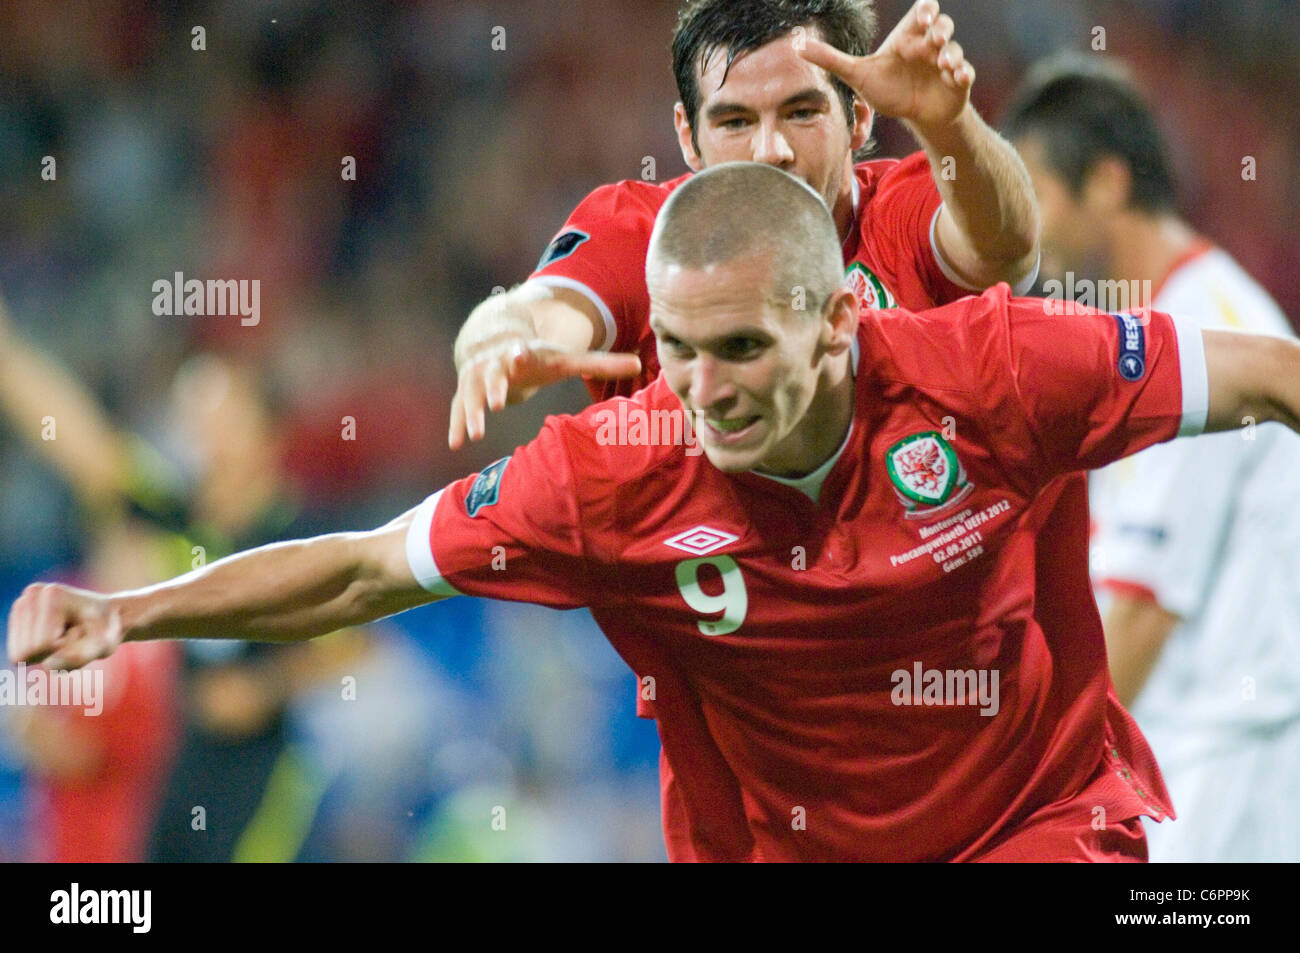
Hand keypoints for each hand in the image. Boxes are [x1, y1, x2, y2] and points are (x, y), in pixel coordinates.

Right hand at [6, 582, 123, 669]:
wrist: (108, 615)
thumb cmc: (108, 631)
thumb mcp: (105, 645)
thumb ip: (81, 656)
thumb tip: (47, 665)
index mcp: (53, 595)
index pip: (43, 645)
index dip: (63, 649)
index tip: (80, 633)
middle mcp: (33, 593)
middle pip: (25, 651)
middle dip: (51, 652)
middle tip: (73, 636)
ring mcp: (23, 602)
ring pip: (19, 654)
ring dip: (44, 653)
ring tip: (64, 636)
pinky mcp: (19, 615)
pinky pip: (18, 653)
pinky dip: (37, 651)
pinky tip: (54, 637)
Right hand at [448, 337, 639, 448]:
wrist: (495, 340)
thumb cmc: (538, 355)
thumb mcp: (566, 358)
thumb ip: (601, 363)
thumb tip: (640, 362)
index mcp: (524, 352)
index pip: (522, 351)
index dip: (521, 353)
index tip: (521, 353)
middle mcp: (496, 362)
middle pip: (492, 372)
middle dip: (493, 385)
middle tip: (498, 402)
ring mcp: (477, 377)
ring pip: (470, 393)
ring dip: (472, 412)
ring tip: (475, 435)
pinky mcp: (466, 391)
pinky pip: (458, 408)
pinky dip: (456, 425)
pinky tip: (455, 444)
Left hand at [798, 0, 973, 130]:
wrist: (912, 115)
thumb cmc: (888, 89)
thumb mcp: (857, 75)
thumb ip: (830, 59)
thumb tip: (797, 44)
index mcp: (908, 38)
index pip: (923, 12)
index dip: (926, 10)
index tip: (922, 19)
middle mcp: (929, 46)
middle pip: (943, 25)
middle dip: (940, 29)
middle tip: (933, 40)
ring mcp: (945, 63)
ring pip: (954, 49)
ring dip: (951, 53)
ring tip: (943, 64)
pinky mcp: (957, 82)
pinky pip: (965, 73)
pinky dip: (962, 74)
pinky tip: (957, 77)